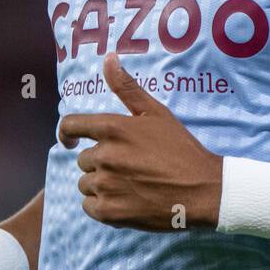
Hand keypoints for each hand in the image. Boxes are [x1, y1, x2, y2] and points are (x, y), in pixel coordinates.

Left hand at [58, 53, 222, 230]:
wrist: (203, 191)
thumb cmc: (181, 149)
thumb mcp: (156, 113)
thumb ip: (127, 87)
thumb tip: (108, 57)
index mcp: (113, 128)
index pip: (70, 126)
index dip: (67, 133)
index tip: (71, 140)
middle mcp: (104, 155)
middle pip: (83, 159)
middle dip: (100, 162)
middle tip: (129, 166)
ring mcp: (106, 185)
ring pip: (85, 184)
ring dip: (101, 185)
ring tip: (129, 185)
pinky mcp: (109, 212)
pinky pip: (89, 207)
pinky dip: (102, 206)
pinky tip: (125, 201)